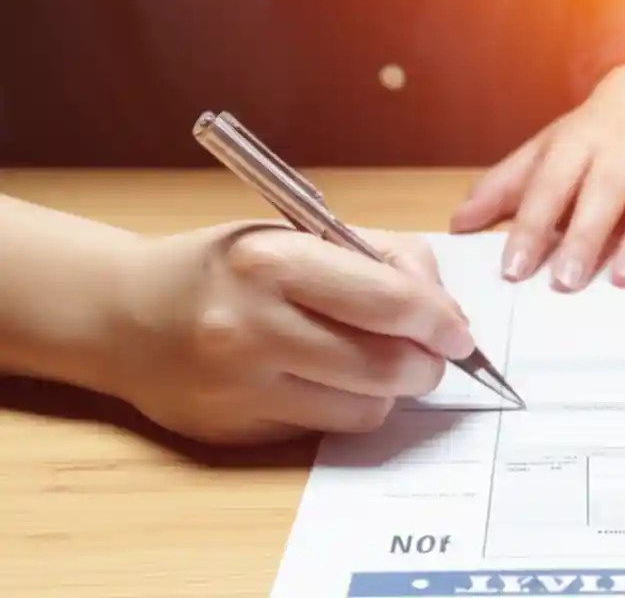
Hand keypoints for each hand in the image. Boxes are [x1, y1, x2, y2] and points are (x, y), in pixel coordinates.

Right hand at [109, 224, 471, 444]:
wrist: (124, 314)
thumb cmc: (227, 267)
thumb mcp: (297, 234)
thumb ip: (380, 259)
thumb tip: (447, 313)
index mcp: (272, 260)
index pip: (391, 302)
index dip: (441, 321)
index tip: (460, 330)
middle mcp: (252, 326)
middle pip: (387, 366)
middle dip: (428, 364)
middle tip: (432, 354)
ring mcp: (241, 386)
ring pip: (365, 409)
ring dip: (391, 391)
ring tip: (376, 364)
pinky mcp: (235, 430)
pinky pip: (326, 430)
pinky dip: (347, 408)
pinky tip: (328, 382)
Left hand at [450, 64, 624, 290]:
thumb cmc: (591, 137)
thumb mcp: (544, 151)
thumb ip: (503, 188)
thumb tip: (459, 224)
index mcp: (575, 142)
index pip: (549, 184)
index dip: (530, 226)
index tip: (514, 268)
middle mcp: (621, 148)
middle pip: (603, 191)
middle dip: (585, 237)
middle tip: (567, 281)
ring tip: (624, 279)